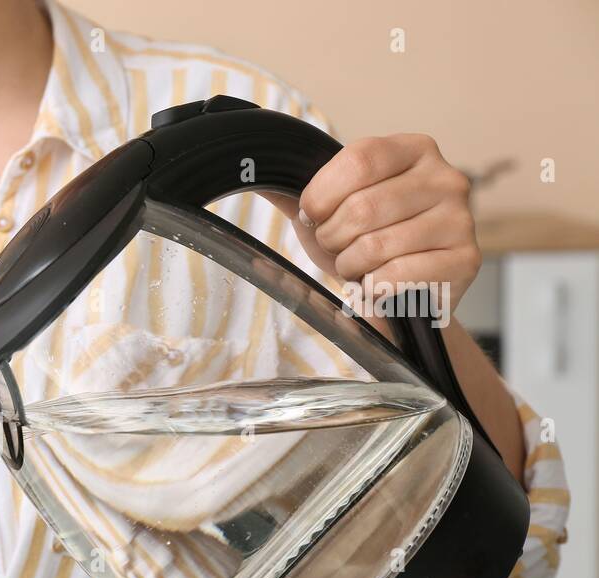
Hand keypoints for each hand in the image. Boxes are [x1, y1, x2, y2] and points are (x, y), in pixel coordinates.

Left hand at [267, 133, 479, 317]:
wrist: (402, 294)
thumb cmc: (364, 244)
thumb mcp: (328, 210)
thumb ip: (294, 188)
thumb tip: (245, 163)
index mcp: (413, 150)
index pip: (358, 160)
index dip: (322, 196)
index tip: (314, 216)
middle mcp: (446, 178)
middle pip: (362, 207)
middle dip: (333, 239)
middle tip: (339, 249)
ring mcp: (461, 219)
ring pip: (376, 246)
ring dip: (351, 267)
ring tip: (360, 267)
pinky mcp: (466, 261)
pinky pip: (396, 276)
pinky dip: (374, 288)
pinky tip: (380, 285)